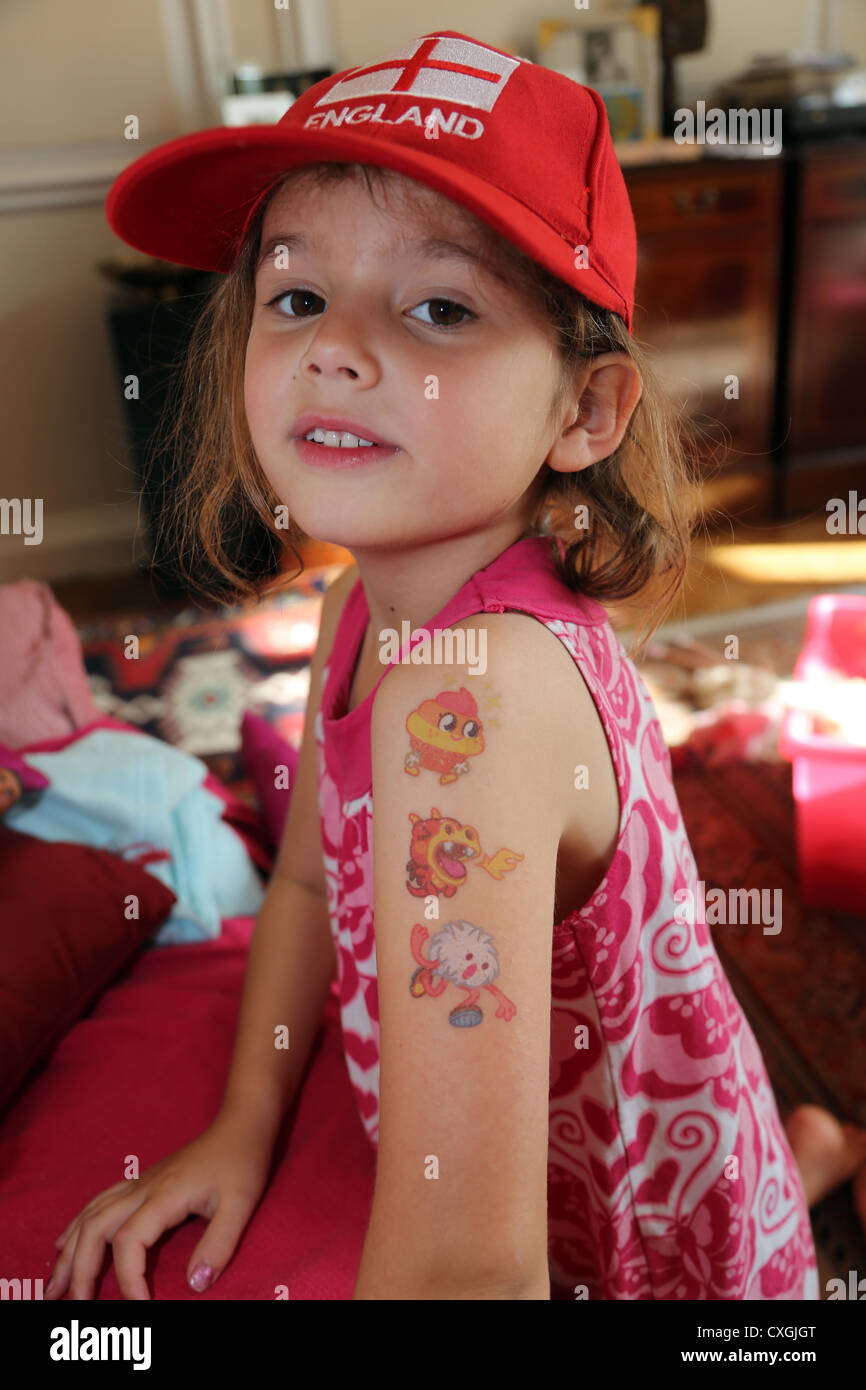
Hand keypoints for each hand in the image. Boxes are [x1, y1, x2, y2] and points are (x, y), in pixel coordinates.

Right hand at [45, 1110, 273, 1300]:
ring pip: (90, 1216)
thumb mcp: (241, 1204)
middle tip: (74, 1305)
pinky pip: (97, 1204)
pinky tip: (62, 1243)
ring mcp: (138, 1183)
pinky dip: (76, 1226)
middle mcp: (142, 1188)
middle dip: (80, 1269)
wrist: (240, 1125)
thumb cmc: (242, 1162)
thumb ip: (219, 1245)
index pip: (130, 1242)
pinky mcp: (140, 1182)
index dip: (129, 1278)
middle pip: (96, 1229)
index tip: (141, 1306)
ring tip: (54, 1286)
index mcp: (164, 1195)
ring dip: (69, 1251)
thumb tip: (195, 1286)